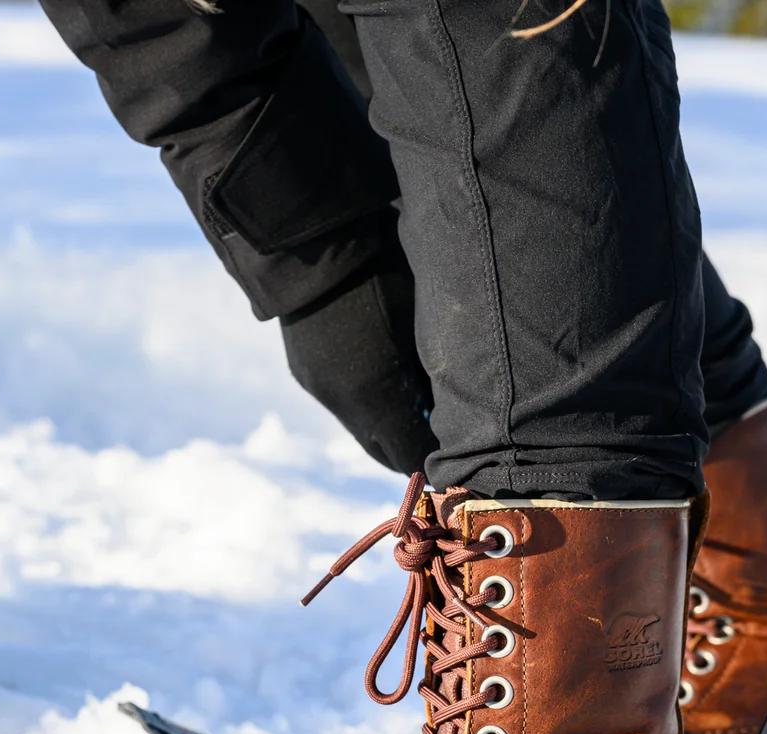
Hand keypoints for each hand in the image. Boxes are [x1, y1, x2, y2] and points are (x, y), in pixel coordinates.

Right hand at [279, 246, 435, 476]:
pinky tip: (389, 378)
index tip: (462, 459)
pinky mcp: (304, 370)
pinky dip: (368, 404)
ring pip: (361, 428)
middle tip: (446, 443)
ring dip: (389, 426)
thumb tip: (455, 404)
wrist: (311, 238)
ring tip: (422, 407)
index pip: (410, 455)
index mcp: (373, 393)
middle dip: (413, 450)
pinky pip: (343, 403)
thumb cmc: (383, 269)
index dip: (435, 462)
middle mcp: (340, 400)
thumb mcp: (423, 318)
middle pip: (382, 450)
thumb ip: (436, 369)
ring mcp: (317, 386)